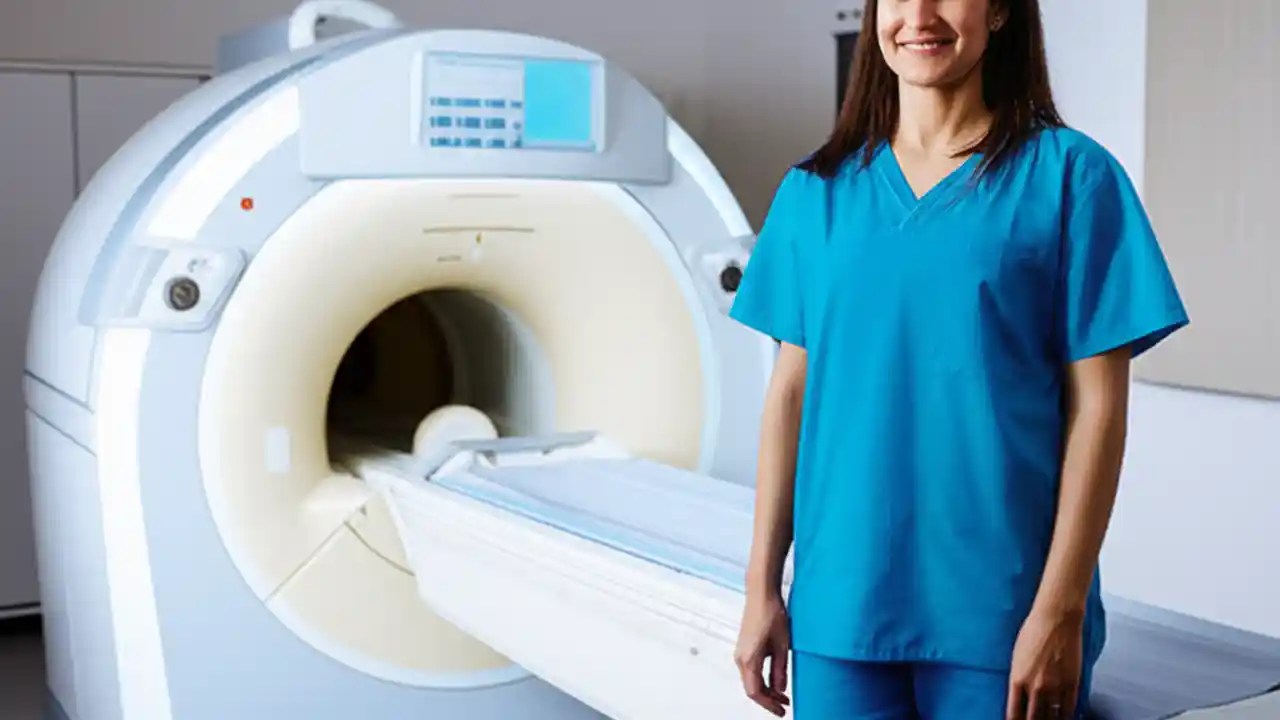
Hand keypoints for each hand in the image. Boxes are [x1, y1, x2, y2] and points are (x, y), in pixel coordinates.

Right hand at [734, 591, 790, 715]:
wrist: (761, 593)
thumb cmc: (772, 614)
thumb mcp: (782, 645)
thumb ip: (780, 669)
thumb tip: (780, 689)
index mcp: (748, 659)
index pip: (755, 692)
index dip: (768, 704)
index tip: (782, 711)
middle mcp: (740, 658)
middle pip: (752, 688)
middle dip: (768, 699)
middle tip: (785, 705)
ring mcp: (741, 652)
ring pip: (751, 679)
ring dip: (766, 689)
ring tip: (784, 695)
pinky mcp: (745, 647)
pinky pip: (751, 670)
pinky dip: (762, 678)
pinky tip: (775, 679)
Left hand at [1007, 608, 1083, 719]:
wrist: (1056, 618)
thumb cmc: (1033, 631)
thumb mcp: (1017, 656)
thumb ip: (1019, 678)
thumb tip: (1021, 694)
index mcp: (1017, 679)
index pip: (1014, 712)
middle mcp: (1035, 687)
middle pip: (1033, 718)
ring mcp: (1055, 687)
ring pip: (1052, 717)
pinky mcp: (1072, 683)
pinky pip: (1069, 709)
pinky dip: (1066, 717)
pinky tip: (1064, 718)